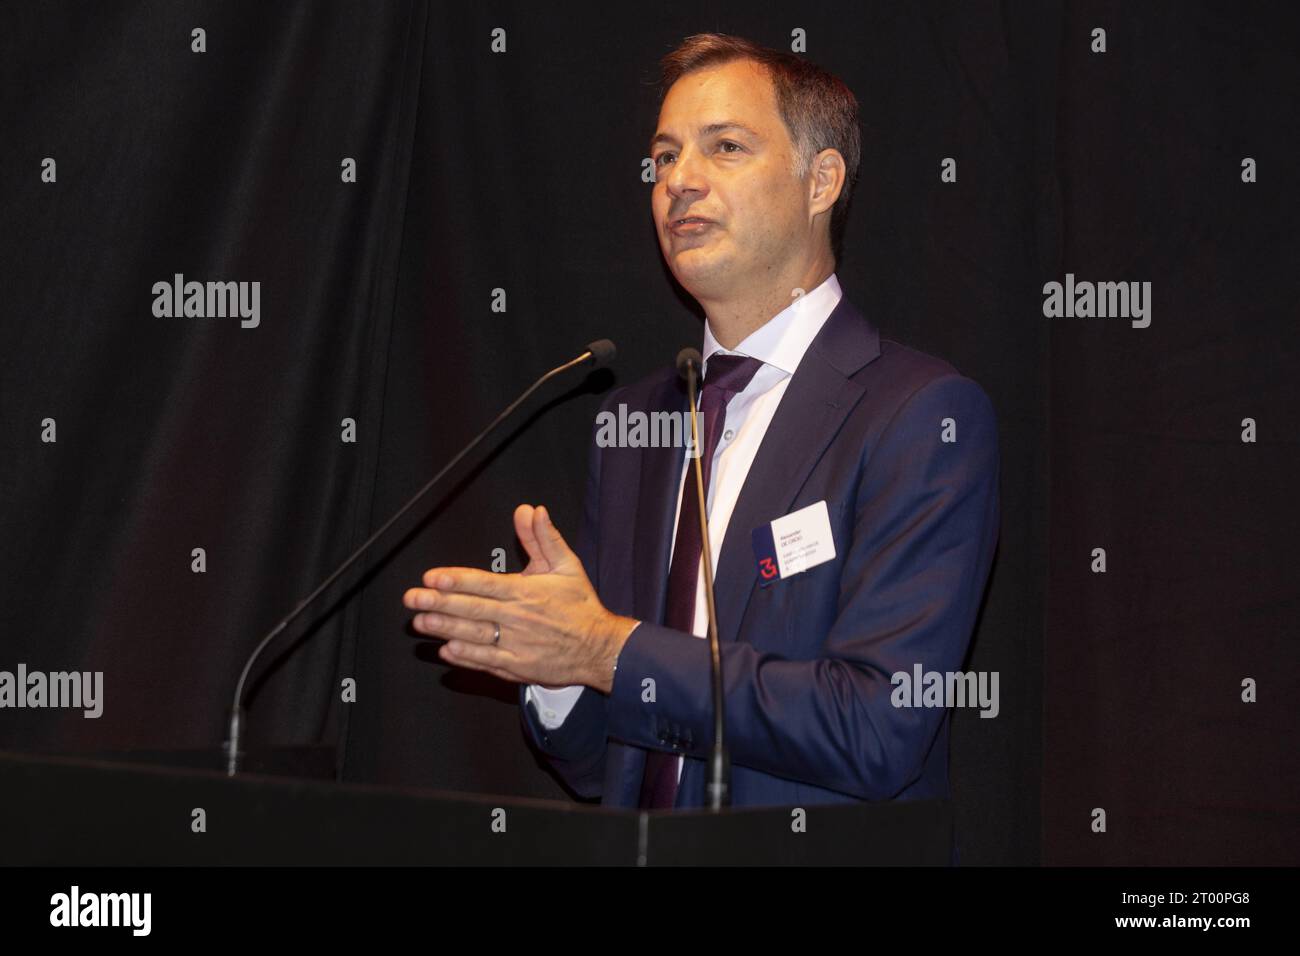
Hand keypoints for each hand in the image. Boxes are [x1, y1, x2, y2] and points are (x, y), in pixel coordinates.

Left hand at [403, 504, 638, 692]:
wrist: (601, 648)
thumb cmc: (581, 605)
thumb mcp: (567, 565)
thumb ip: (544, 537)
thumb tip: (532, 510)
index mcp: (526, 591)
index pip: (485, 583)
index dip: (457, 580)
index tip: (433, 577)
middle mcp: (518, 618)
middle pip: (472, 609)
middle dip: (438, 603)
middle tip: (412, 598)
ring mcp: (517, 644)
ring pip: (475, 635)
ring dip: (445, 629)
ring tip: (420, 622)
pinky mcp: (519, 666)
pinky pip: (487, 661)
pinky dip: (466, 656)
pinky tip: (446, 650)